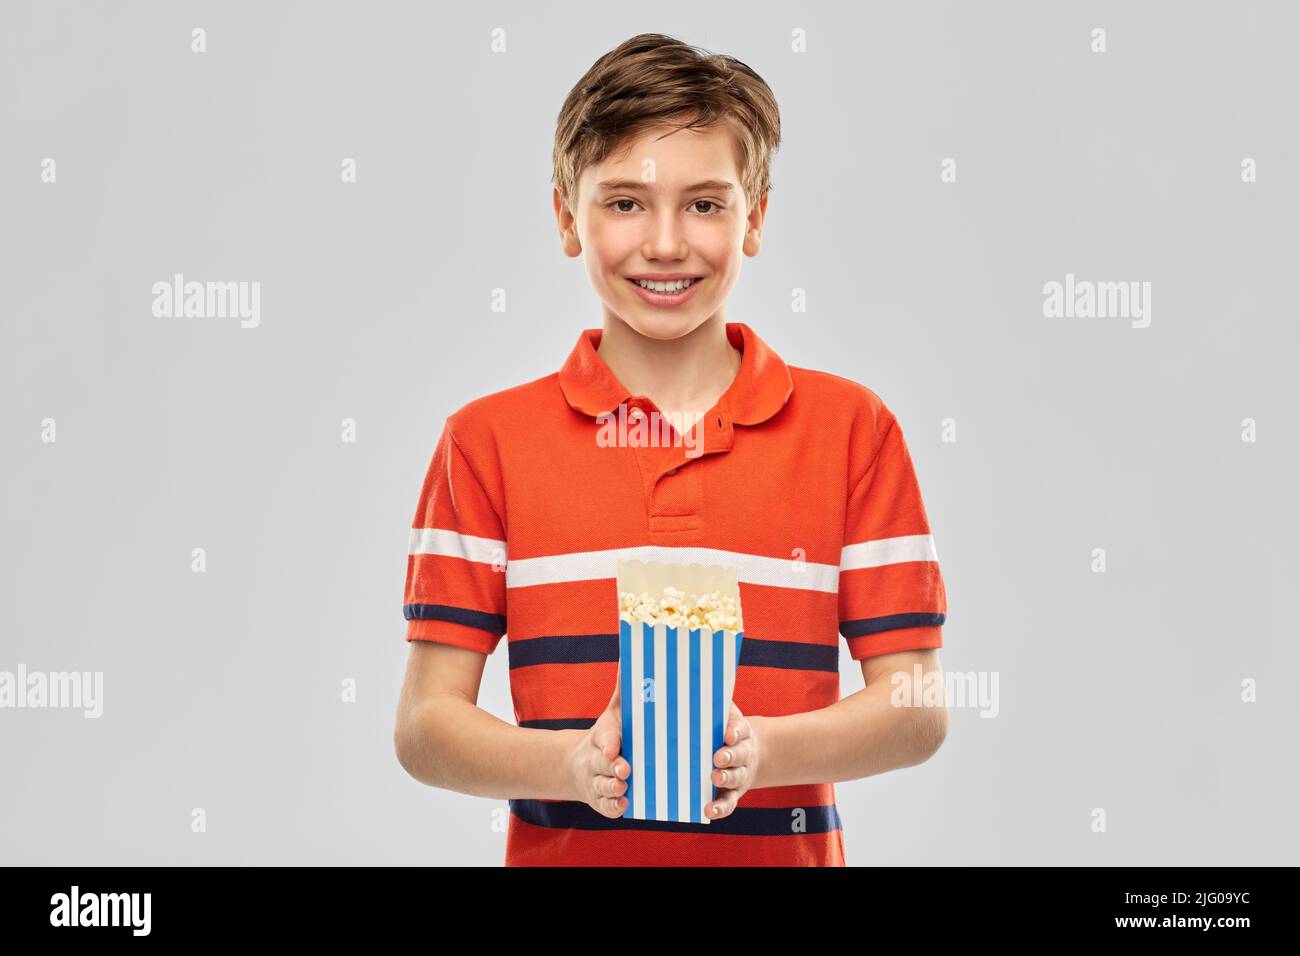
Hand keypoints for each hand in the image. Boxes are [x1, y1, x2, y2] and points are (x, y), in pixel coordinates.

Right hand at [568, 671, 629, 817]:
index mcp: (601, 736)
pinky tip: (623, 804)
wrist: (579, 765)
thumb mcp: (616, 712)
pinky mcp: (601, 801)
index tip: (613, 749)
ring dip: (613, 788)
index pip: (604, 738)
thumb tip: (630, 653)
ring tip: (624, 786)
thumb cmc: (609, 734)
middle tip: (625, 770)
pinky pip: (606, 807)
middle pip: (603, 763)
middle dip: (613, 766)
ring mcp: (597, 781)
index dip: (609, 744)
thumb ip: (625, 689)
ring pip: (603, 786)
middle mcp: (595, 759)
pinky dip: (613, 807)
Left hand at [707, 701, 759, 820]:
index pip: (740, 728)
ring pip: (736, 778)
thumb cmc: (725, 728)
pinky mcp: (733, 793)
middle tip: (718, 758)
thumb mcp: (724, 713)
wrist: (750, 752)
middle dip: (730, 756)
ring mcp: (739, 774)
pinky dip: (721, 808)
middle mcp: (744, 753)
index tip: (728, 733)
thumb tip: (688, 686)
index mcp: (741, 731)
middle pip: (740, 754)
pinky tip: (708, 810)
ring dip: (726, 778)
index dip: (735, 730)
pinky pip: (729, 802)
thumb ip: (713, 704)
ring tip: (714, 778)